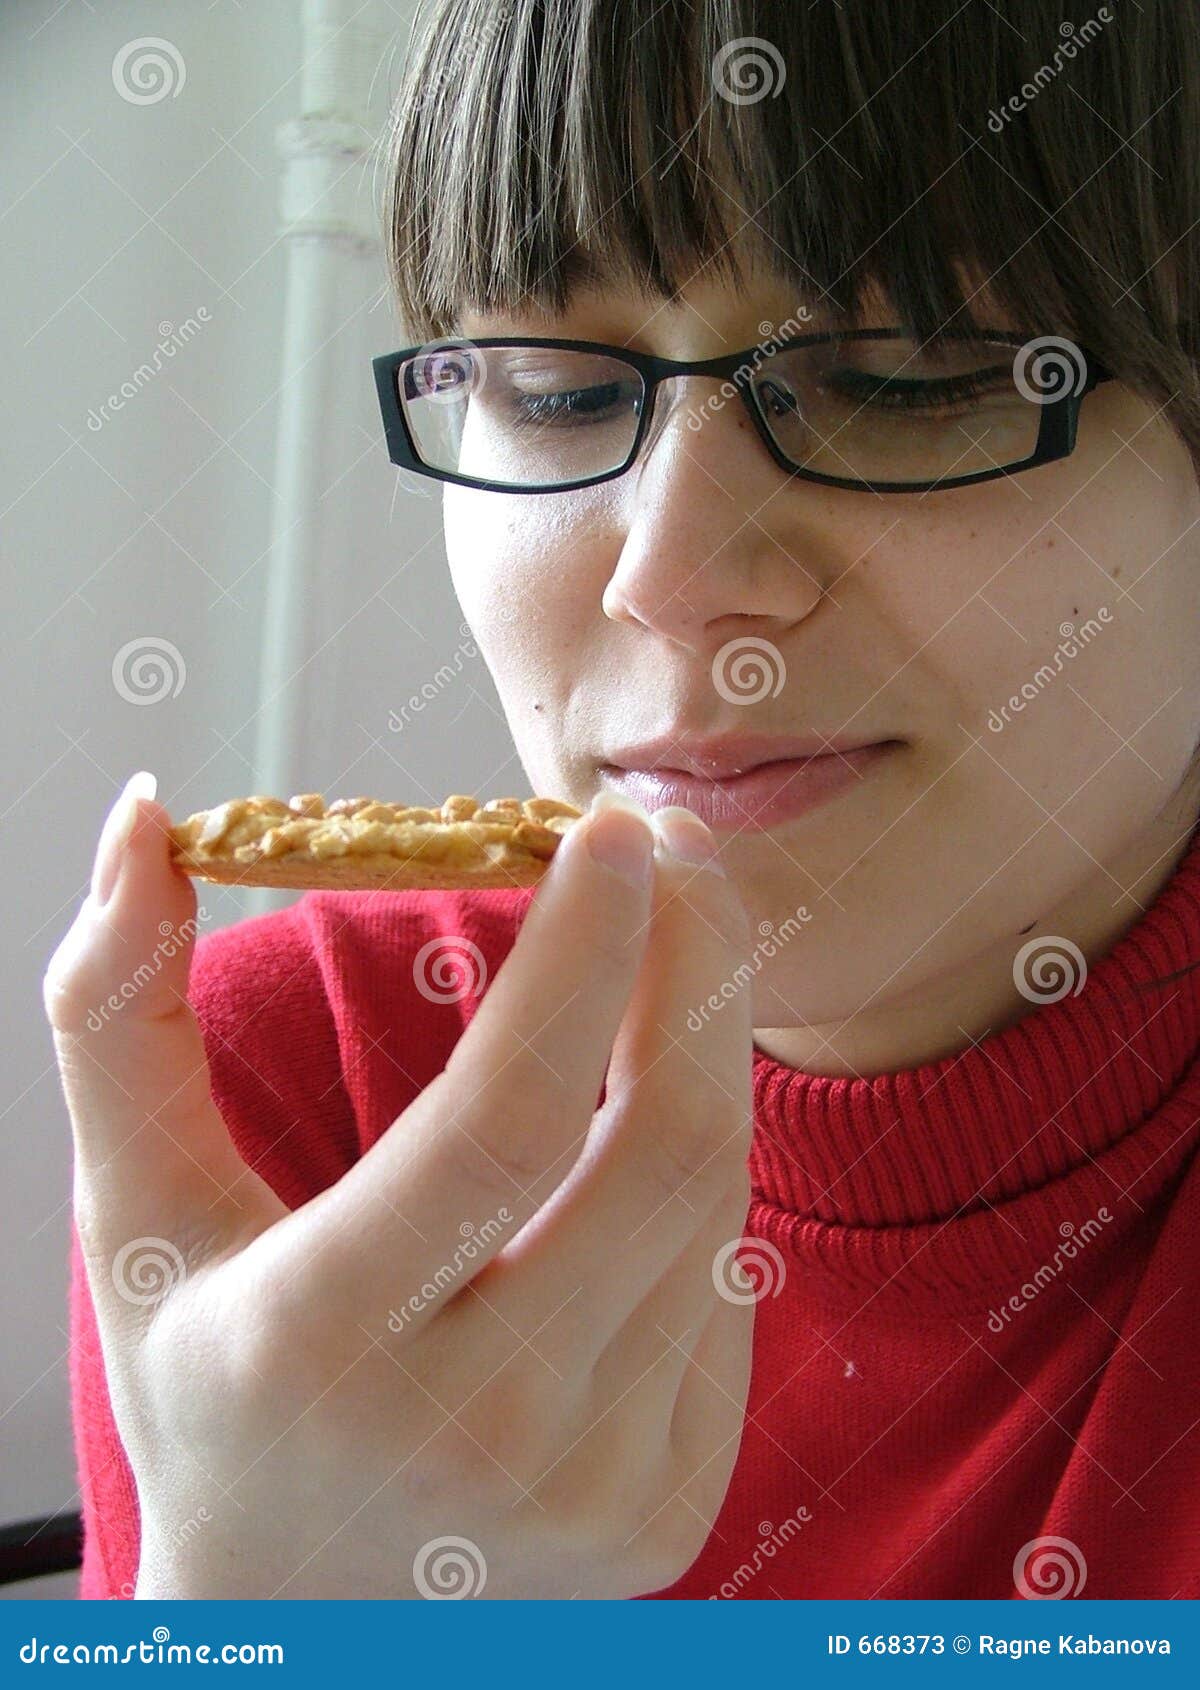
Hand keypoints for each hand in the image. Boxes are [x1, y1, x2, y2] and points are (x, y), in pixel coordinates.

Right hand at [44, 773, 756, 1598]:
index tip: (615, 831)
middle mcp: (480, 1433)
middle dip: (695, 963)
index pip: (509, 1117)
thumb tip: (143, 817)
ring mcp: (596, 1490)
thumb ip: (116, 1011)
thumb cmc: (205, 1382)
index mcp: (324, 1341)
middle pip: (660, 1150)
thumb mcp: (134, 1209)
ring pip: (709, 1203)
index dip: (583, 954)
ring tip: (670, 948)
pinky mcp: (670, 1511)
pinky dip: (703, 1162)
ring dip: (706, 1044)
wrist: (295, 1615)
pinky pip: (725, 1284)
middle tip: (680, 850)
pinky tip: (655, 1103)